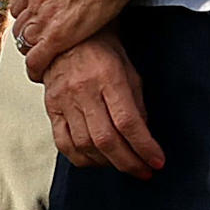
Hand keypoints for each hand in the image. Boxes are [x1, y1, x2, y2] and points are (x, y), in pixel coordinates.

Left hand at [11, 0, 156, 77]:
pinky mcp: (54, 37)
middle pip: (19, 28)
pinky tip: (41, 74)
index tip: (34, 28)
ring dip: (32, 53)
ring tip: (43, 60)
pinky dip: (36, 69)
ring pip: (24, 44)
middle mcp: (34, 2)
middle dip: (27, 39)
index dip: (27, 21)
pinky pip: (36, 59)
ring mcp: (42, 20)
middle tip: (39, 47)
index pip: (19, 8)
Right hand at [43, 31, 164, 178]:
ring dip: (108, 163)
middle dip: (129, 162)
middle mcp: (83, 91)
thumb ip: (136, 104)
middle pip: (106, 139)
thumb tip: (142, 137)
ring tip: (123, 165)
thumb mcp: (129, 71)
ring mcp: (64, 101)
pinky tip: (96, 161)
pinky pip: (63, 143)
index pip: (128, 122)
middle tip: (144, 171)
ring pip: (85, 145)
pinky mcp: (52, 108)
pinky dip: (81, 158)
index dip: (144, 146)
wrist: (66, 38)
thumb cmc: (102, 50)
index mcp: (108, 78)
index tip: (157, 160)